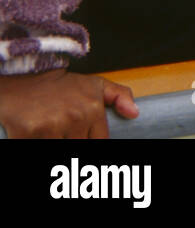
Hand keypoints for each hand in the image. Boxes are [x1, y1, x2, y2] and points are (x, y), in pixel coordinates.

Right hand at [0, 68, 137, 137]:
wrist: (23, 81)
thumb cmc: (60, 87)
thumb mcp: (94, 84)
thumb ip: (119, 95)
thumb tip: (135, 113)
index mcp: (93, 108)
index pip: (100, 141)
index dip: (91, 141)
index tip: (83, 135)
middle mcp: (75, 117)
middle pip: (81, 147)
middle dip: (73, 141)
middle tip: (64, 131)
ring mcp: (52, 125)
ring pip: (61, 150)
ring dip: (55, 143)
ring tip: (51, 131)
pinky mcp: (29, 132)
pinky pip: (38, 148)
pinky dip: (36, 144)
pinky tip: (36, 134)